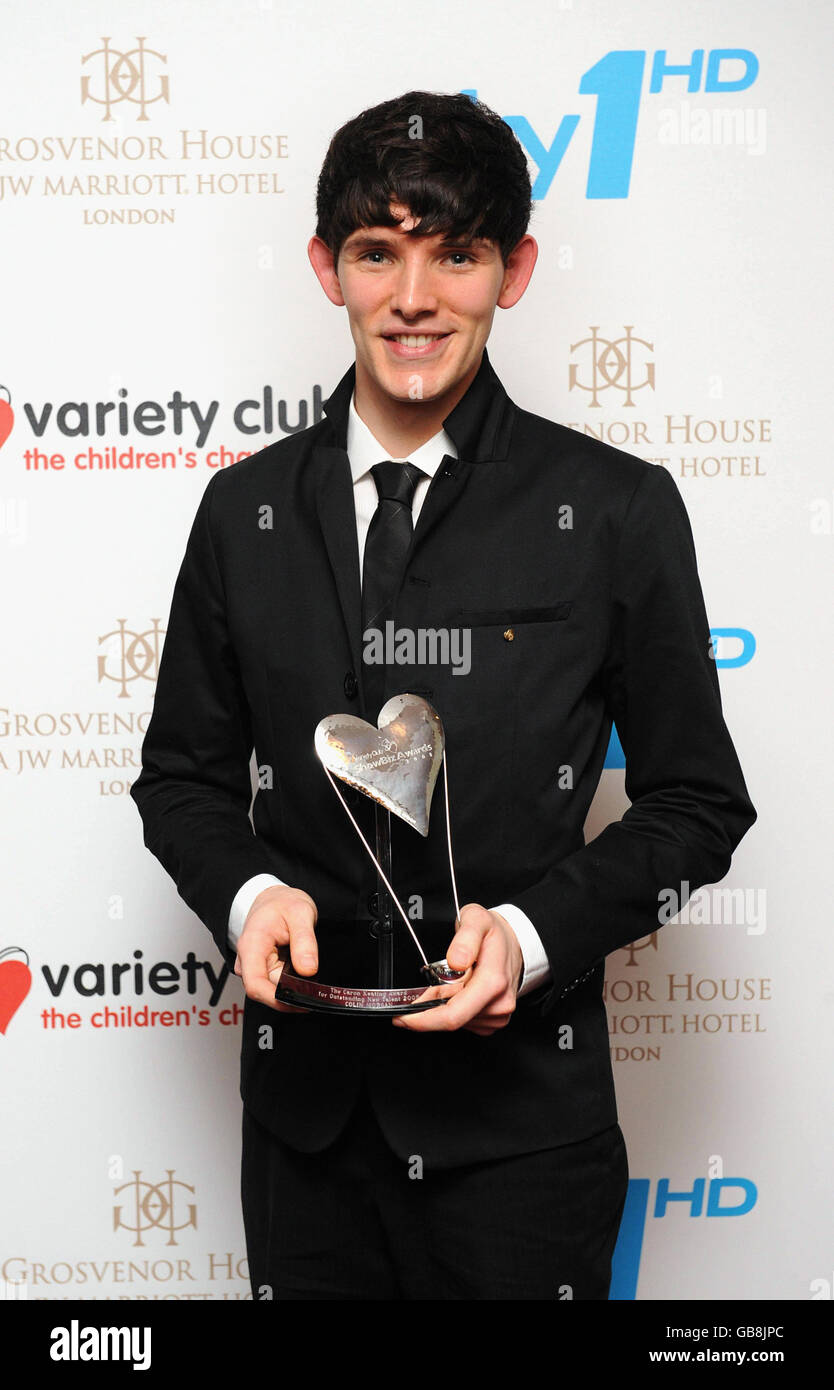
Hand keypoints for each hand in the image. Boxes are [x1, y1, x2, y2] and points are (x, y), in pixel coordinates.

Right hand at [233, 884, 317, 1011]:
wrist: (272, 898)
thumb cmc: (282, 903)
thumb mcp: (300, 913)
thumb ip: (305, 941)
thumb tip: (308, 970)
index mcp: (251, 945)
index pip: (255, 985)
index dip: (276, 999)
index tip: (300, 1001)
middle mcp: (247, 960)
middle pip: (266, 990)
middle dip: (290, 991)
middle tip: (315, 984)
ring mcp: (252, 967)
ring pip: (272, 989)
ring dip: (291, 985)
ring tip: (306, 966)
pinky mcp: (260, 970)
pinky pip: (275, 984)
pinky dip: (289, 982)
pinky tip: (298, 970)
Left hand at [392, 902, 523, 1036]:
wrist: (515, 943)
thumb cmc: (494, 933)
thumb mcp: (477, 919)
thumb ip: (466, 937)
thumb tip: (456, 961)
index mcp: (493, 982)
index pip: (452, 1015)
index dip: (423, 1019)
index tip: (402, 1016)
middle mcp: (499, 1004)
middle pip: (450, 1020)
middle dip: (427, 1011)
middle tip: (414, 996)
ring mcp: (498, 1015)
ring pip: (456, 1021)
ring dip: (442, 1007)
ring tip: (445, 983)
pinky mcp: (493, 1021)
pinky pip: (464, 1022)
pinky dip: (453, 1009)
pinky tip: (457, 992)